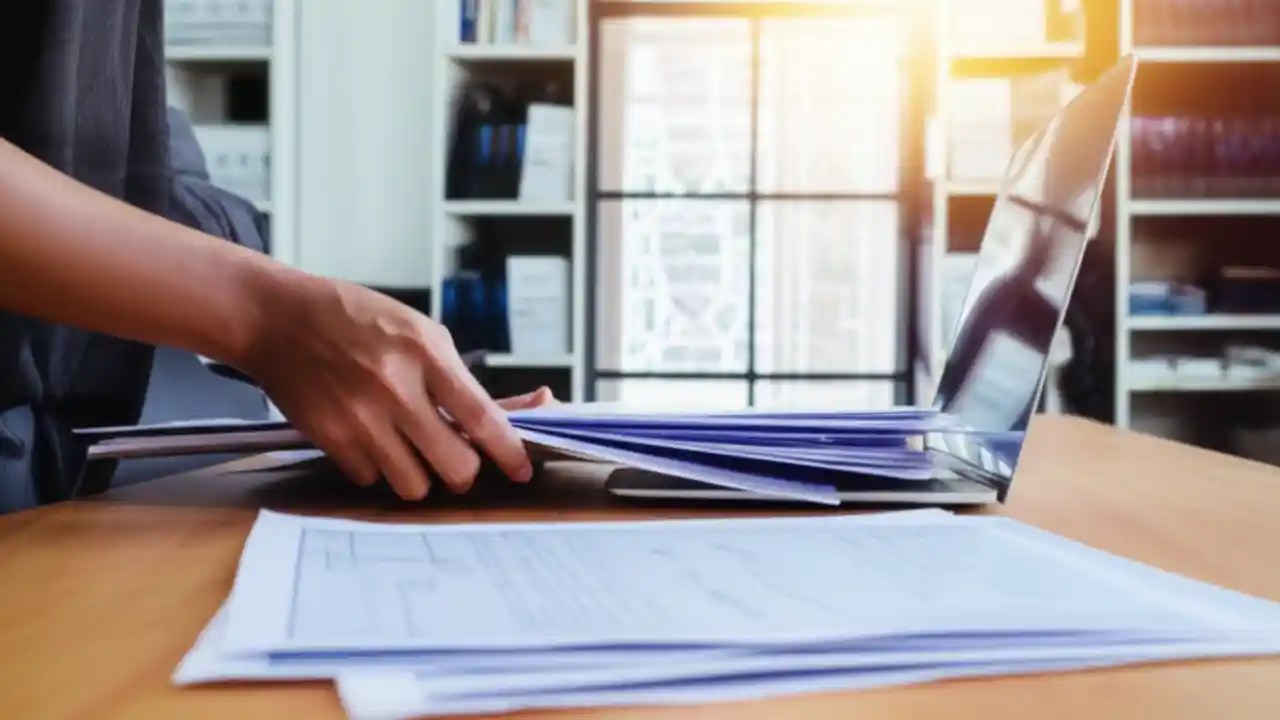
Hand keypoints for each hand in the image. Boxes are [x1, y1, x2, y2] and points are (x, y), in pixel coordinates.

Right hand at [239, 273, 553, 499]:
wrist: (279, 318)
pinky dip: (377, 468)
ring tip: (410, 450)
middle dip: (464, 472)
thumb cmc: (357, 319)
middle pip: (455, 466)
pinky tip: (371, 440)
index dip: (509, 452)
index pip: (482, 418)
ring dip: (420, 475)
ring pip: (414, 485)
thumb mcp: (419, 330)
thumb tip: (508, 415)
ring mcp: (361, 417)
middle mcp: (396, 388)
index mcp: (426, 353)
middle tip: (457, 460)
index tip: (521, 469)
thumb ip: (458, 376)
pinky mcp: (330, 438)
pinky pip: (371, 479)